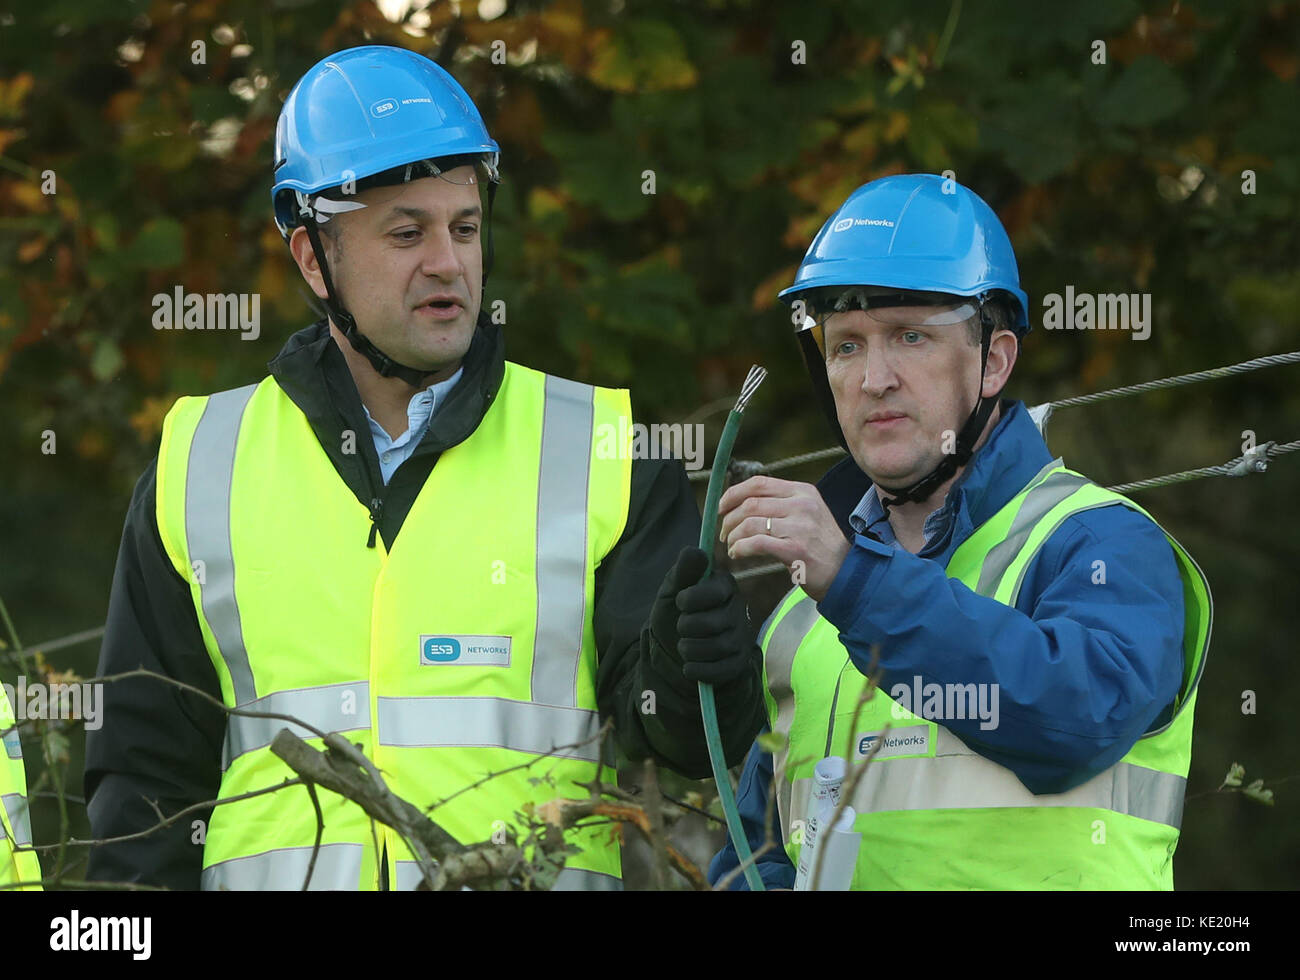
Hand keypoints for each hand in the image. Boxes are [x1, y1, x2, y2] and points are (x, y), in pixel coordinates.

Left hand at [649, 546, 758, 685]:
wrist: (671, 652)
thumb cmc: (674, 615)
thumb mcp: (671, 591)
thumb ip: (682, 572)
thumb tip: (695, 551)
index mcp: (724, 586)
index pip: (716, 591)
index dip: (692, 599)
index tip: (680, 602)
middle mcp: (738, 609)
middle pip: (713, 622)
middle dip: (687, 628)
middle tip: (680, 627)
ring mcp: (741, 637)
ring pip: (717, 647)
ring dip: (690, 649)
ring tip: (683, 646)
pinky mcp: (738, 662)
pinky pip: (720, 670)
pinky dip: (697, 669)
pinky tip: (689, 664)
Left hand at [718, 476, 851, 601]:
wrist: (847, 573)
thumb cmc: (823, 546)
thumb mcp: (809, 514)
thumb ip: (782, 505)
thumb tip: (744, 505)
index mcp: (803, 492)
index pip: (759, 483)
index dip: (733, 493)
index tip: (721, 507)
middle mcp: (801, 505)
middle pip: (750, 503)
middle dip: (729, 519)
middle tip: (724, 533)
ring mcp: (799, 527)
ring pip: (749, 523)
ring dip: (733, 535)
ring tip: (731, 546)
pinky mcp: (794, 549)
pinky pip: (755, 543)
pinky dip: (740, 548)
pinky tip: (737, 554)